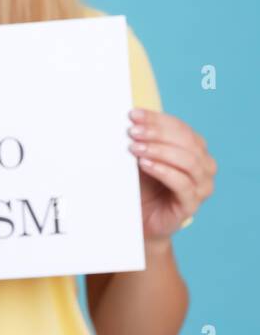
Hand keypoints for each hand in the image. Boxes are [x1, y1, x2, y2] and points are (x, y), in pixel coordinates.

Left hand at [128, 108, 215, 241]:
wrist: (140, 220)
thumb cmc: (142, 185)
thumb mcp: (141, 158)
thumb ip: (141, 140)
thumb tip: (130, 118)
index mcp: (195, 150)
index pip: (181, 128)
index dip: (157, 119)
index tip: (133, 114)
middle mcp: (204, 166)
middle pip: (187, 142)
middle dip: (157, 133)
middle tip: (132, 132)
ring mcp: (201, 187)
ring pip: (188, 161)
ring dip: (159, 151)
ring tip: (135, 148)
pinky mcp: (191, 205)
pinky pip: (183, 184)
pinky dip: (163, 171)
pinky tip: (145, 165)